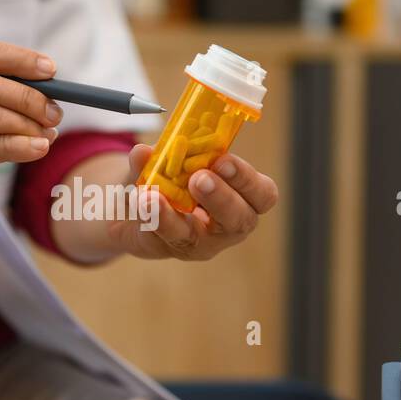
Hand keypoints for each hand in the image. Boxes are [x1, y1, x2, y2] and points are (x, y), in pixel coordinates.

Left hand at [108, 144, 278, 260]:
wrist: (138, 204)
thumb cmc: (174, 176)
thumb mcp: (172, 158)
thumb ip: (160, 155)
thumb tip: (144, 152)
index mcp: (242, 198)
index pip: (262, 194)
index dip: (247, 180)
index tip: (223, 161)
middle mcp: (226, 226)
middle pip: (239, 221)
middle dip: (221, 199)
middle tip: (199, 179)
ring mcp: (196, 243)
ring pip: (192, 237)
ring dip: (173, 215)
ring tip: (153, 195)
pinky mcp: (165, 248)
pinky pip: (158, 237)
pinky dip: (147, 216)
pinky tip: (139, 201)